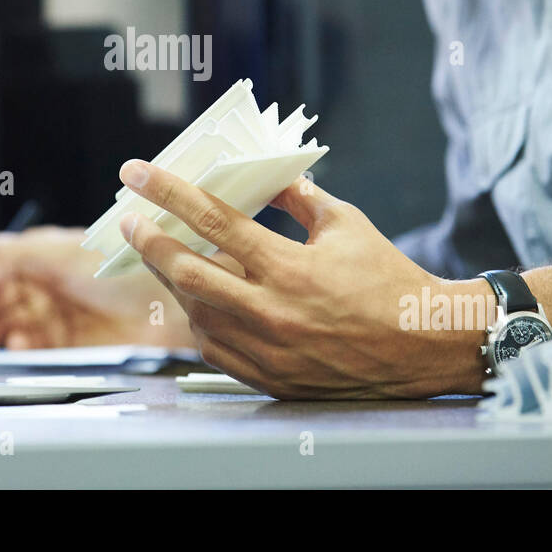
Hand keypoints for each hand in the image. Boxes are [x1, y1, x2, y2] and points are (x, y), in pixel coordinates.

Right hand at [0, 225, 194, 350]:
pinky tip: (21, 345)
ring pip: (3, 323)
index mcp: (36, 251)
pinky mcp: (63, 343)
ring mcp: (51, 311)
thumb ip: (12, 258)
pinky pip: (27, 347)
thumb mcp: (61, 253)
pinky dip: (16, 347)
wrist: (167, 304)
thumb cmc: (124, 267)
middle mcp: (40, 281)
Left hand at [116, 160, 481, 398]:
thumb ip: (299, 197)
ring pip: (194, 313)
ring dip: (172, 282)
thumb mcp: (346, 224)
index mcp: (290, 266)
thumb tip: (267, 175)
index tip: (136, 174)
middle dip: (148, 243)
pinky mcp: (269, 376)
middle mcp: (272, 310)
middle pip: (187, 272)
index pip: (213, 221)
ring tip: (162, 258)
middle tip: (128, 221)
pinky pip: (215, 347)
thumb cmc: (388, 279)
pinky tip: (198, 302)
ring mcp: (267, 349)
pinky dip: (200, 321)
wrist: (423, 345)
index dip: (168, 193)